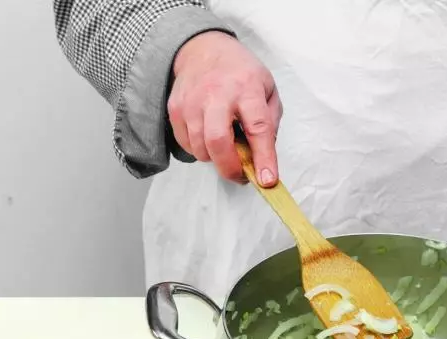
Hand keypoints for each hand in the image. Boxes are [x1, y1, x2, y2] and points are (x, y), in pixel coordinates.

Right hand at [169, 31, 282, 186]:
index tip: (267, 181)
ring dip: (216, 159)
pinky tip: (209, 137)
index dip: (263, 158)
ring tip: (227, 149)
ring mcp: (192, 102)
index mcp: (247, 88)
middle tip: (242, 175)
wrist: (203, 49)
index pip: (258, 128)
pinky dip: (200, 150)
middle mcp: (217, 94)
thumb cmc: (240, 73)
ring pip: (200, 148)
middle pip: (219, 141)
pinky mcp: (176, 109)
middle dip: (231, 167)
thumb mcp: (267, 89)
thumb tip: (263, 158)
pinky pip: (187, 144)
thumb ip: (270, 123)